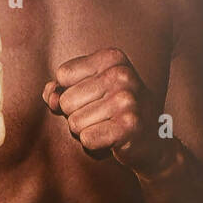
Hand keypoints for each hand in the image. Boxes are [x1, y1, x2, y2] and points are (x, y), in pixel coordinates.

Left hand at [42, 47, 165, 172]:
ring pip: (74, 122)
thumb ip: (59, 90)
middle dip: (77, 114)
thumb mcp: (84, 91)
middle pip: (66, 101)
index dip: (70, 92)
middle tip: (102, 115)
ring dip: (86, 130)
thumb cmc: (109, 112)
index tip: (93, 96)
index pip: (63, 75)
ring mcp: (128, 99)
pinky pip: (87, 138)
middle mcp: (122, 74)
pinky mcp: (130, 126)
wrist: (150, 141)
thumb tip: (53, 98)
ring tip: (108, 126)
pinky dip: (94, 144)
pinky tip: (113, 138)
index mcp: (112, 58)